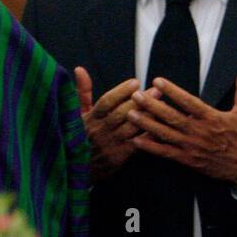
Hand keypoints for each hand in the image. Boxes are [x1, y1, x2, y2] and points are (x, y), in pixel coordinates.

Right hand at [76, 67, 156, 182]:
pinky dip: (148, 136)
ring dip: (147, 116)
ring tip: (162, 106)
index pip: (105, 102)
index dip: (120, 92)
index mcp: (90, 118)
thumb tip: (80, 69)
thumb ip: (83, 91)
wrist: (75, 168)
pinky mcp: (118, 157)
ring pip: (130, 128)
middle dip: (139, 102)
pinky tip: (161, 127)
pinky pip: (137, 144)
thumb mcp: (77, 113)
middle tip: (156, 91)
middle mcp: (99, 130)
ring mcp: (109, 144)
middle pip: (121, 113)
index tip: (135, 82)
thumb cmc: (79, 136)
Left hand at [128, 66, 236, 182]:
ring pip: (165, 133)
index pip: (188, 101)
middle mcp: (198, 131)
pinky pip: (165, 152)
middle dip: (152, 105)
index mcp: (211, 117)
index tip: (157, 80)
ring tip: (130, 114)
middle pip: (171, 116)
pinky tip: (135, 140)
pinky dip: (150, 147)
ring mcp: (191, 146)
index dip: (172, 91)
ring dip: (146, 124)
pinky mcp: (187, 159)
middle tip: (136, 96)